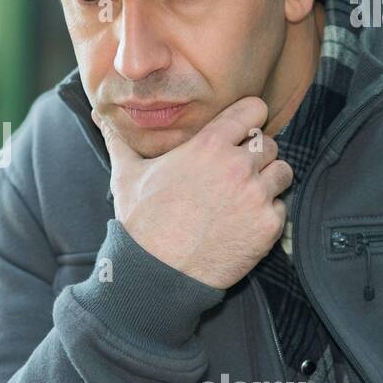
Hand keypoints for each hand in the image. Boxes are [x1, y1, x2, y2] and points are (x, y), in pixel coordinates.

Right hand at [91, 97, 291, 288]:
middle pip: (270, 143)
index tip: (241, 132)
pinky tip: (243, 224)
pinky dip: (267, 215)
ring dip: (268, 182)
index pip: (253, 109)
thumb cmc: (141, 223)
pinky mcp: (267, 226)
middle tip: (237, 174)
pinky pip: (281, 208)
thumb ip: (120, 141)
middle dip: (256, 156)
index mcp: (208, 145)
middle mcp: (238, 166)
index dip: (248, 118)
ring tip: (245, 197)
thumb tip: (100, 117)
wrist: (157, 273)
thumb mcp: (127, 176)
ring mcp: (256, 196)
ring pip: (282, 173)